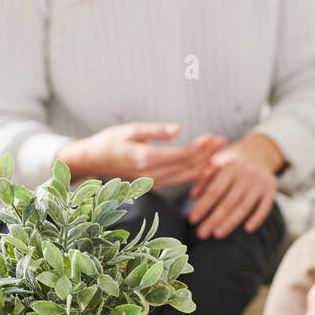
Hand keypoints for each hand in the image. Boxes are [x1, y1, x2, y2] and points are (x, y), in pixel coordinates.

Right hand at [58, 123, 228, 187]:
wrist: (91, 161)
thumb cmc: (110, 141)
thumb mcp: (131, 129)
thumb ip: (156, 131)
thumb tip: (179, 129)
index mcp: (145, 159)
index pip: (182, 155)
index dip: (201, 147)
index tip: (215, 137)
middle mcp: (150, 174)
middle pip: (187, 166)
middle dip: (207, 154)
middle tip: (223, 141)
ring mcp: (152, 182)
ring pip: (185, 176)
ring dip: (203, 165)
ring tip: (219, 152)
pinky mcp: (153, 185)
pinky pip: (178, 180)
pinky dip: (193, 173)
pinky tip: (205, 165)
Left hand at [186, 133, 284, 238]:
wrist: (258, 152)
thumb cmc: (230, 163)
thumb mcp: (216, 162)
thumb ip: (203, 177)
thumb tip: (193, 195)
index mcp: (230, 166)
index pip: (215, 190)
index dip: (203, 206)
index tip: (192, 220)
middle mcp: (247, 173)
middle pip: (229, 201)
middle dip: (214, 219)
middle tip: (202, 234)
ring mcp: (260, 181)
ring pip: (245, 206)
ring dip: (231, 222)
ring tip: (218, 234)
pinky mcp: (272, 188)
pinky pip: (265, 206)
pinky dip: (257, 218)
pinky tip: (248, 229)